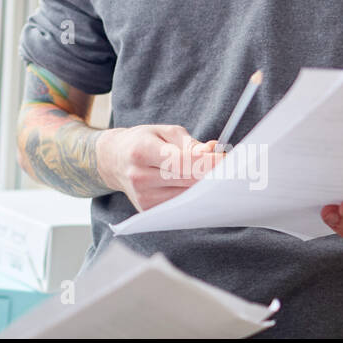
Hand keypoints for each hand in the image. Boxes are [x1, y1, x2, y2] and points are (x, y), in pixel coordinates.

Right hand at [97, 124, 223, 212]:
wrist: (113, 160)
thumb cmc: (142, 142)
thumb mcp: (163, 132)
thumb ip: (189, 143)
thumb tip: (211, 152)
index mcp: (141, 152)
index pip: (180, 161)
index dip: (207, 162)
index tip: (226, 159)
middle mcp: (139, 177)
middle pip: (187, 180)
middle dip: (211, 174)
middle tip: (228, 167)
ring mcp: (142, 197)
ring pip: (187, 195)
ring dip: (204, 187)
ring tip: (213, 175)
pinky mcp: (147, 210)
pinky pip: (179, 204)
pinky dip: (192, 195)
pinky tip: (198, 186)